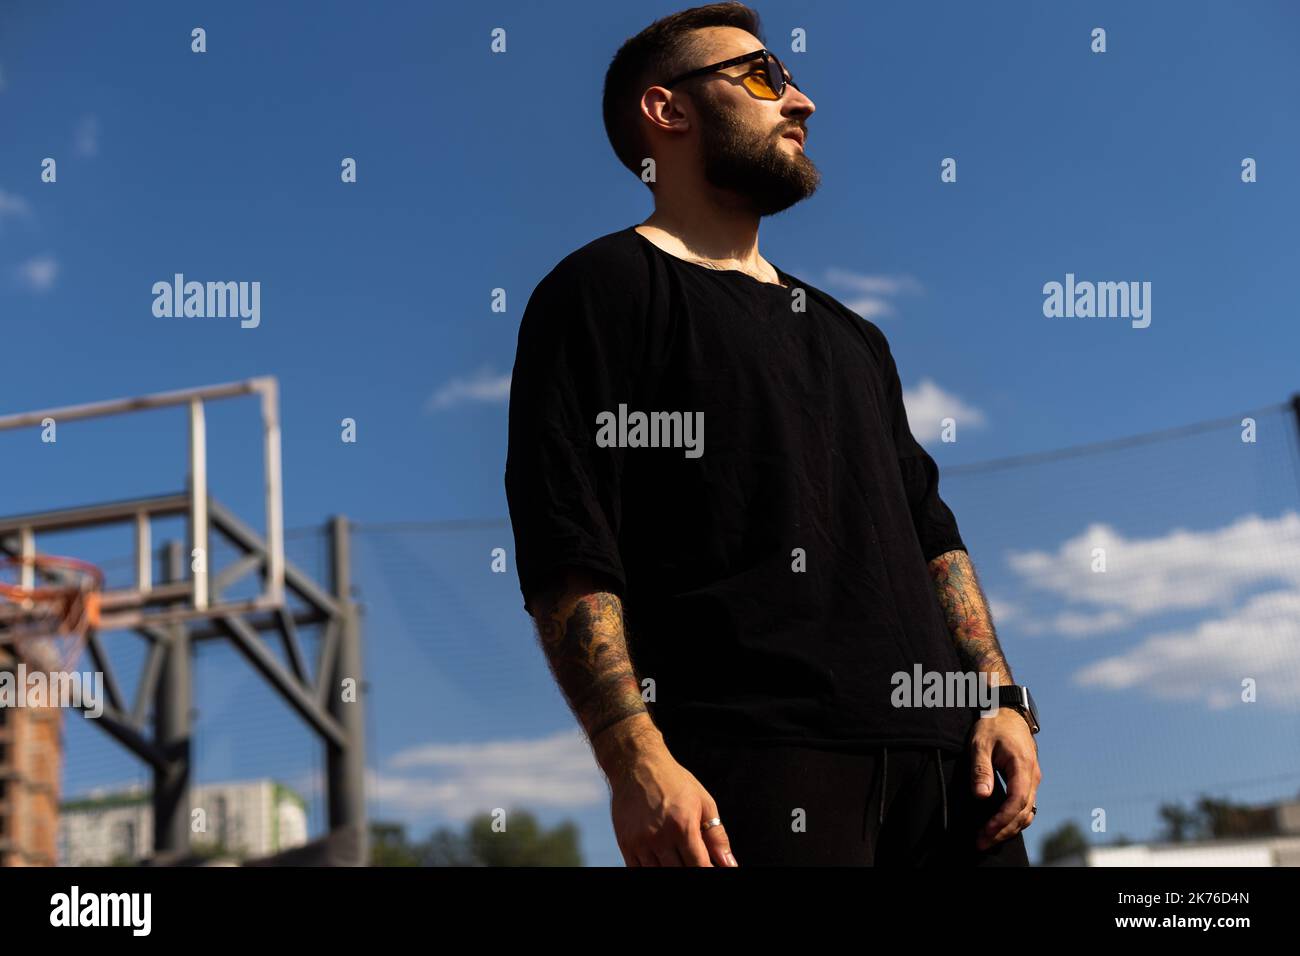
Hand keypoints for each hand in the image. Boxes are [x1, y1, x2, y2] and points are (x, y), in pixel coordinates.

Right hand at [607, 746, 738, 866]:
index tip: (710, 867)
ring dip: (671, 869)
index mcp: (683, 826)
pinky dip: (652, 870)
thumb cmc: (675, 782)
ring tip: (678, 857)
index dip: (707, 871)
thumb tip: (730, 865)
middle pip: (679, 873)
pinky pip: (639, 871)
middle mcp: (660, 836)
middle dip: (690, 869)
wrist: (637, 765)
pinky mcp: (625, 844)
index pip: (699, 866)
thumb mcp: (703, 803)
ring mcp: (640, 842)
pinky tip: (662, 860)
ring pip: (658, 874)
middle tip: (694, 859)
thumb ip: (717, 837)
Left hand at [969, 707, 1040, 850]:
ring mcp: (1033, 779)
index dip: (1002, 820)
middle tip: (980, 842)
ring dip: (1009, 828)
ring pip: (1027, 812)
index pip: (1017, 801)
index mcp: (1023, 766)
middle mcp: (1033, 775)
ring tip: (986, 838)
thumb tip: (982, 796)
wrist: (1007, 712)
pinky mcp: (1029, 781)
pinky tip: (998, 826)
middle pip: (1024, 812)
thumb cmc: (992, 725)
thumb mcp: (980, 744)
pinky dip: (1013, 820)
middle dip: (1003, 830)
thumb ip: (981, 770)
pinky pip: (1026, 806)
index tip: (986, 831)